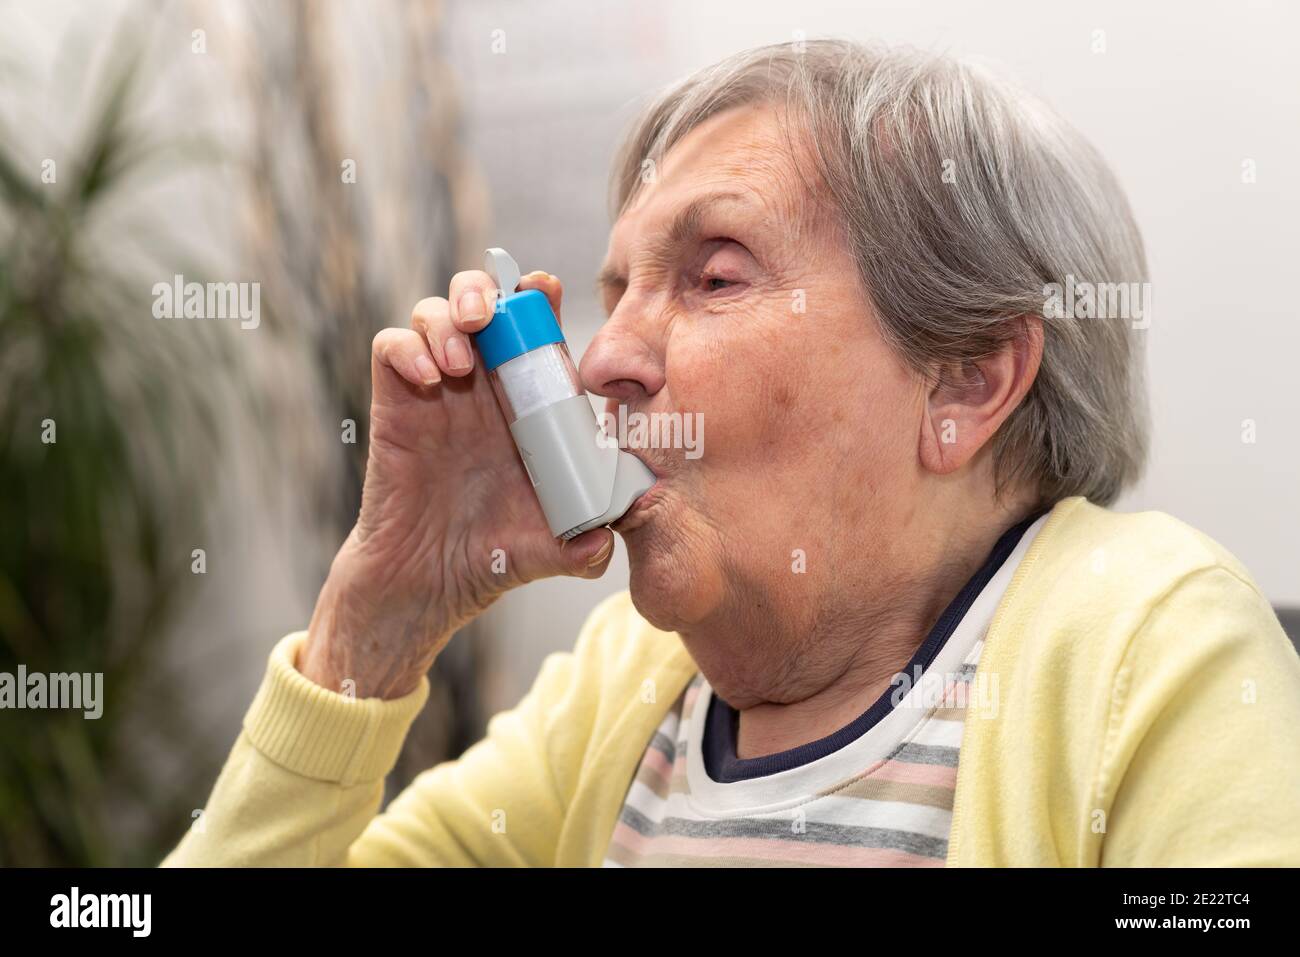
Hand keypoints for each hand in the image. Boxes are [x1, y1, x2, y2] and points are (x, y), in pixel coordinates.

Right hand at [297, 269, 613, 698]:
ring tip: (458, 363)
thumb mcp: (553, 549)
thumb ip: (587, 546)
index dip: (537, 298)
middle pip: (480, 299)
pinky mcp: (395, 404)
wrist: (430, 583)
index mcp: (527, 402)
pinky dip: (408, 347)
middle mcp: (482, 386)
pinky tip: (428, 378)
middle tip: (488, 316)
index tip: (543, 291)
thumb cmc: (493, 555)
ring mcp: (436, 391)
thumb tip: (611, 539)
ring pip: (433, 312)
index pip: (534, 327)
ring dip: (445, 318)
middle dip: (483, 288)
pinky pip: (390, 346)